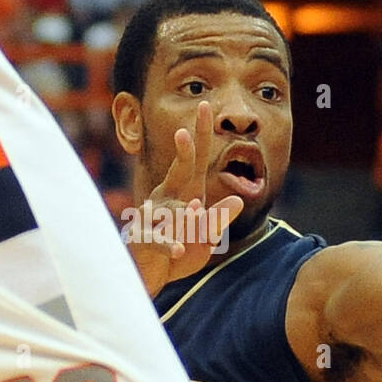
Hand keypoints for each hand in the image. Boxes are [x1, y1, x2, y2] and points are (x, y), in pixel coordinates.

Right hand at [126, 101, 243, 295]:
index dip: (199, 133)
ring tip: (193, 219)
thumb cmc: (178, 250)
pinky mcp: (142, 236)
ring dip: (185, 218)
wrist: (147, 275)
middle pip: (178, 171)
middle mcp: (165, 197)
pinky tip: (178, 250)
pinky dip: (168, 244)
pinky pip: (157, 238)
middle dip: (183, 152)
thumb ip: (219, 219)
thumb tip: (240, 201)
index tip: (205, 106)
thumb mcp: (204, 236)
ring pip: (173, 210)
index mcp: (183, 192)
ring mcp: (152, 215)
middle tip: (184, 133)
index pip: (193, 158)